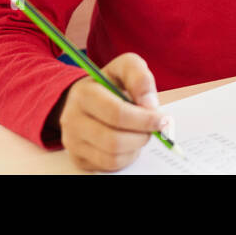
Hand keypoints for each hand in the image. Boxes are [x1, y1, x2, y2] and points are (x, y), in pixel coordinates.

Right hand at [57, 52, 169, 171]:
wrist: (84, 98)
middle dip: (142, 136)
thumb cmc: (110, 82)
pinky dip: (125, 157)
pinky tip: (129, 143)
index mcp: (84, 94)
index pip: (117, 114)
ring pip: (112, 157)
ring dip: (135, 148)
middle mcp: (72, 119)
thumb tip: (150, 105)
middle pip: (114, 140)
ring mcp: (72, 142)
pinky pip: (108, 166)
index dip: (144, 119)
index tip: (162, 119)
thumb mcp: (125, 68)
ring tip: (140, 133)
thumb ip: (140, 78)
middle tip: (154, 129)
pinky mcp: (78, 159)